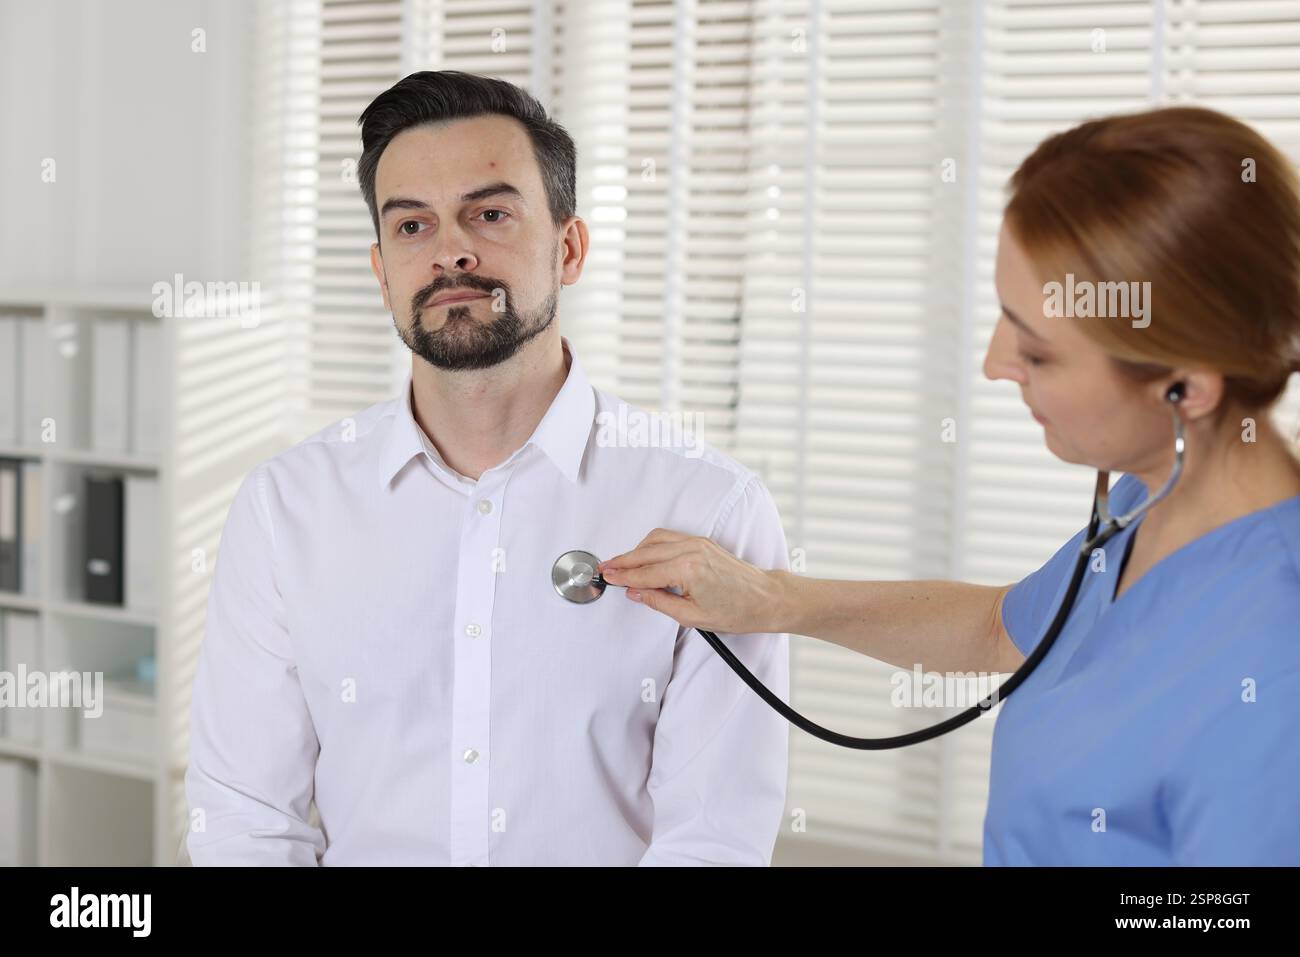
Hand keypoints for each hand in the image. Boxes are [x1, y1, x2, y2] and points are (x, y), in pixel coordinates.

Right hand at [598, 529, 787, 634]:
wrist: (766, 598)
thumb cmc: (738, 610)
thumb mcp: (693, 616)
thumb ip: (659, 602)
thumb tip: (636, 593)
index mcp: (688, 570)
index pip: (646, 573)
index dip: (623, 577)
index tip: (608, 578)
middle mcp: (692, 550)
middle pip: (646, 552)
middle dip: (623, 561)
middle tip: (607, 569)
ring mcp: (698, 542)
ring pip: (656, 539)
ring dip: (636, 550)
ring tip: (622, 564)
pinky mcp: (702, 541)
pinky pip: (669, 537)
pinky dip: (652, 544)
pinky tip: (644, 554)